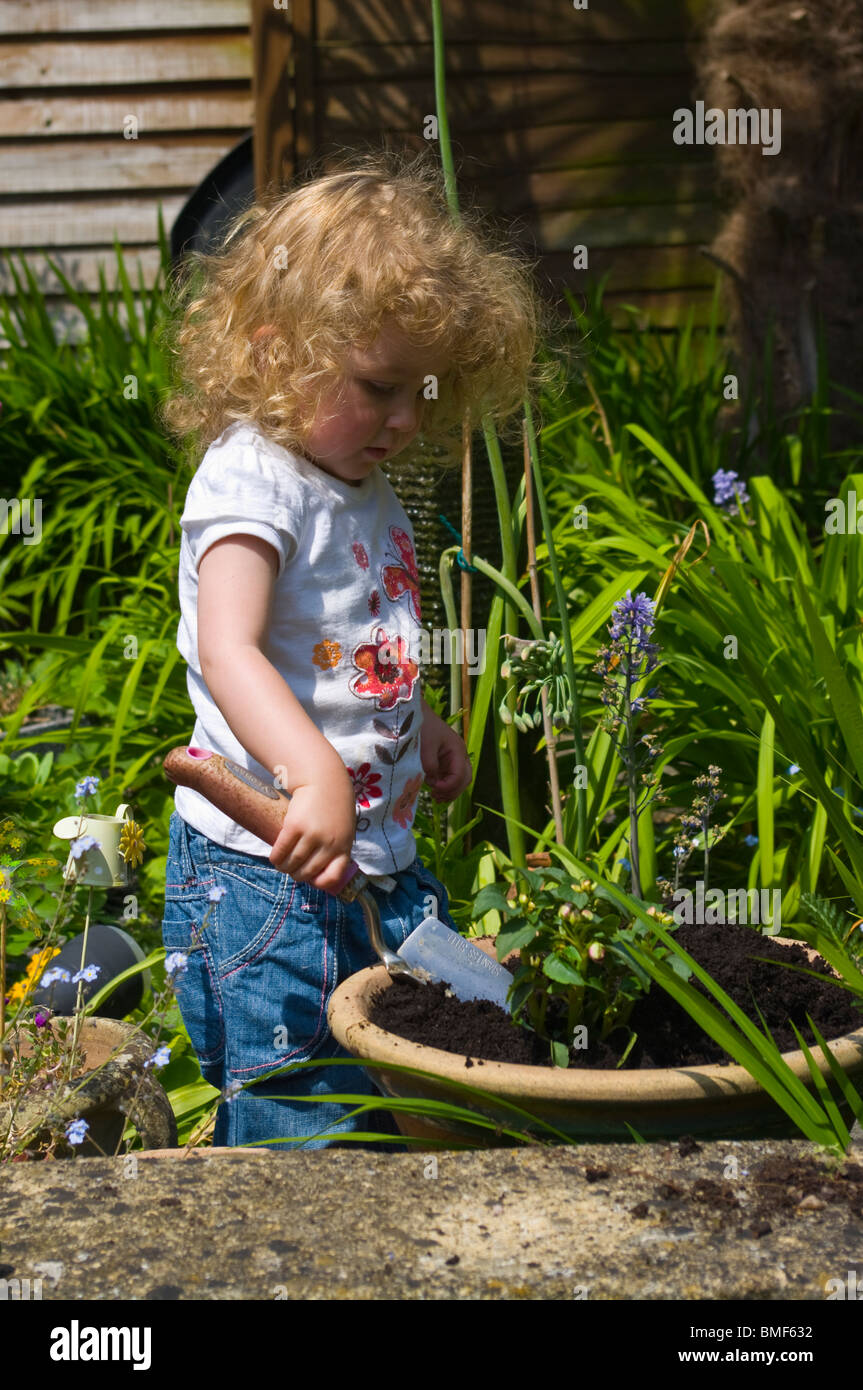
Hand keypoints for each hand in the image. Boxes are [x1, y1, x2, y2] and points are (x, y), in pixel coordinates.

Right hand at [268, 778, 356, 894]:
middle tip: (291, 870)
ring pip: (292, 864)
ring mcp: (312, 835)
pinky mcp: (295, 826)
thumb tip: (319, 872)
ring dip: (284, 868)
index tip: (312, 879)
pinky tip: (274, 857)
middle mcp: (329, 844)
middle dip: (296, 875)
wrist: (324, 780)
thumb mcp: (343, 829)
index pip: (333, 876)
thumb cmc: (333, 807)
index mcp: (343, 846)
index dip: (319, 883)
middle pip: (307, 872)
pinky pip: (281, 851)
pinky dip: (276, 858)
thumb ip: (336, 847)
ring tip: (281, 865)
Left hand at [420, 706, 471, 801]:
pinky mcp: (444, 761)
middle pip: (465, 779)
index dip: (449, 785)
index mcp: (457, 749)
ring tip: (435, 797)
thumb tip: (433, 780)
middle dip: (452, 791)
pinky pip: (449, 778)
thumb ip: (430, 764)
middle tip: (436, 796)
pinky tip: (433, 791)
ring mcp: (452, 759)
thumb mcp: (425, 746)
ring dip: (449, 791)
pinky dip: (444, 786)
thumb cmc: (422, 726)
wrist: (415, 714)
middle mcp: (459, 755)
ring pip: (459, 781)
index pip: (461, 774)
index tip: (434, 788)